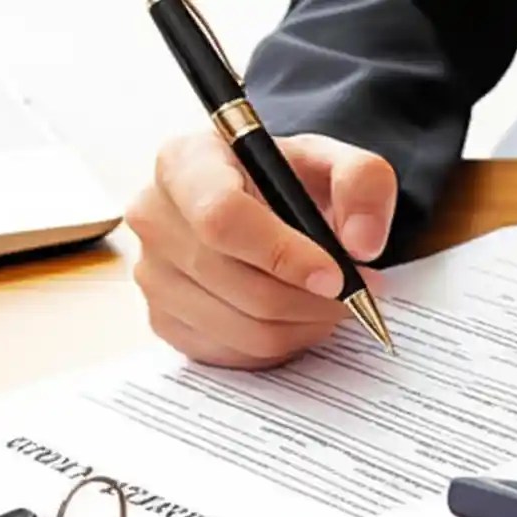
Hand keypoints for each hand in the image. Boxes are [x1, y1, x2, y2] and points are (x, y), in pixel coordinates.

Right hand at [125, 131, 395, 368]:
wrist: (263, 206)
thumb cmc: (290, 181)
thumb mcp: (336, 162)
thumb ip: (363, 183)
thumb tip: (362, 243)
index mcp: (185, 162)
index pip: (221, 218)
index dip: (283, 255)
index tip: (335, 275)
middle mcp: (155, 218)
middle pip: (239, 284)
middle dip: (312, 299)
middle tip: (358, 293)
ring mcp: (153, 275)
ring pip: (244, 328)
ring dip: (306, 325)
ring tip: (334, 303)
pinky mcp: (165, 321)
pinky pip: (236, 354)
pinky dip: (283, 344)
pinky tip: (301, 317)